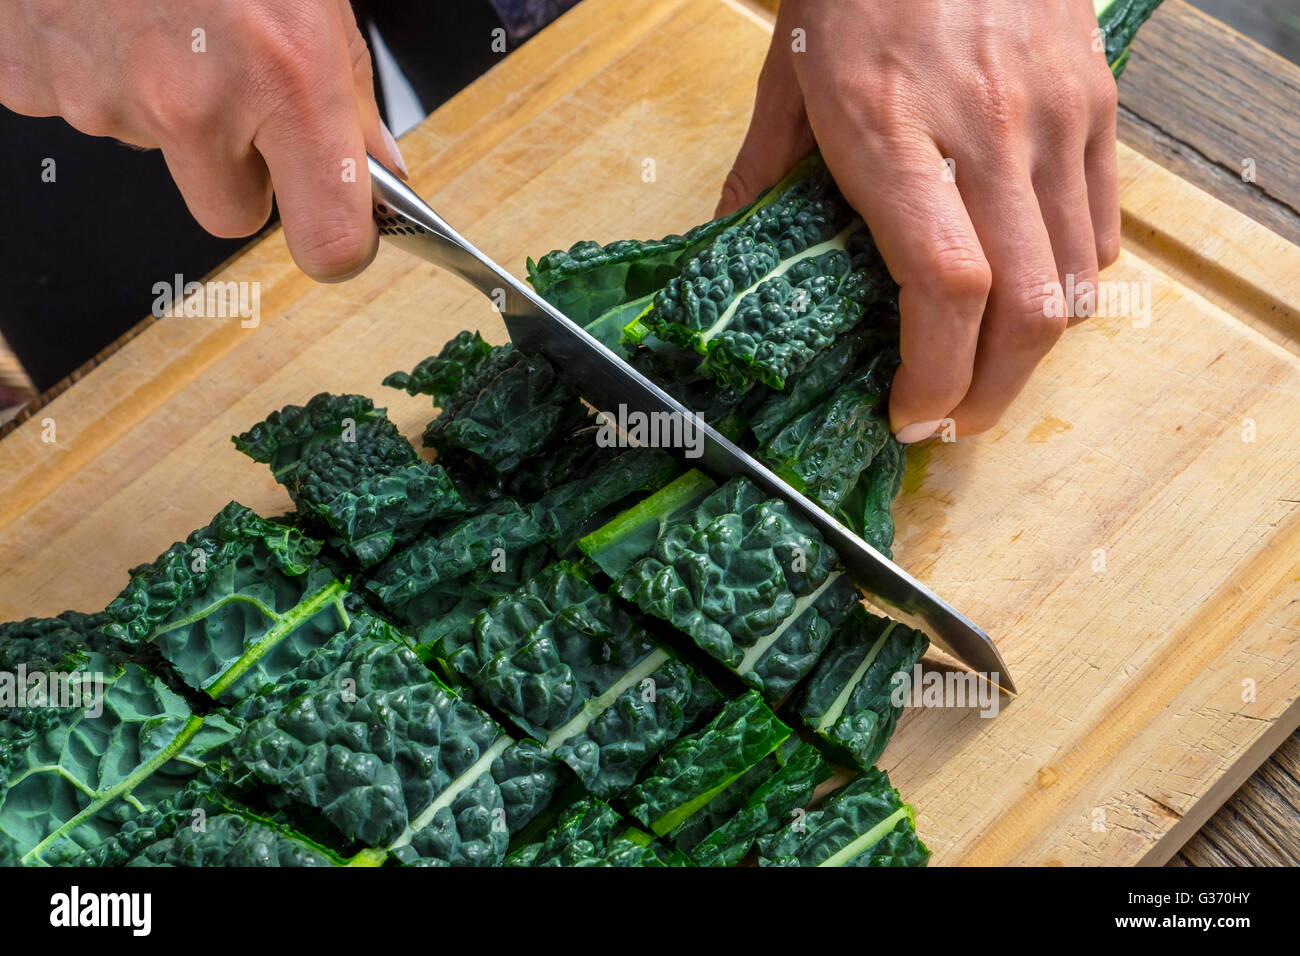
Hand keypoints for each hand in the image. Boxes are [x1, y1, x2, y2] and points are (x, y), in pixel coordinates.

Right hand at [0, 0, 407, 280]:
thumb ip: (346, 93)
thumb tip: (371, 168)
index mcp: (284, 80)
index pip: (328, 243)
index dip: (337, 243)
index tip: (339, 231)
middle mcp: (191, 101)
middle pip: (231, 213)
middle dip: (240, 167)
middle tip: (235, 88)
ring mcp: (101, 96)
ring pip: (154, 152)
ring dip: (164, 106)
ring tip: (166, 20)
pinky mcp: (31, 79)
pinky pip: (82, 109)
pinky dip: (97, 74)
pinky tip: (109, 17)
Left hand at [718, 0, 1119, 439]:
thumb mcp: (786, 77)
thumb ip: (763, 173)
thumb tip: (732, 248)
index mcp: (891, 132)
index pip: (944, 286)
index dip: (935, 375)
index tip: (909, 415)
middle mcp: (986, 132)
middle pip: (1027, 308)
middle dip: (991, 392)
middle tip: (952, 419)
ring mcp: (1053, 116)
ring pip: (1075, 278)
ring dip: (1032, 349)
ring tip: (985, 367)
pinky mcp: (1094, 101)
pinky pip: (1100, 224)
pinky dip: (1069, 280)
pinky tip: (1026, 288)